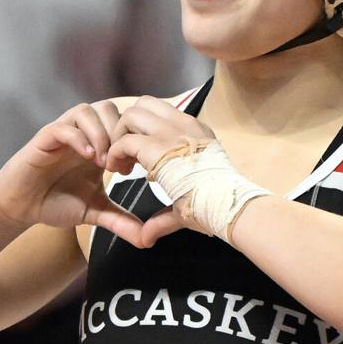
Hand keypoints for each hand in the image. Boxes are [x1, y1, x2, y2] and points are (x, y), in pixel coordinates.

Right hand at [0, 101, 146, 247]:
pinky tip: (88, 158)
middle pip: (109, 109)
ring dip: (100, 133)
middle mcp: (82, 134)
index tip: (136, 170)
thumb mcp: (95, 212)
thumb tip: (147, 240)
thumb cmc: (56, 203)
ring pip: (87, 110)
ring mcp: (63, 133)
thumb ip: (120, 221)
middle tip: (120, 164)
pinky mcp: (44, 139)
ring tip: (104, 162)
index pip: (123, 122)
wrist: (20, 206)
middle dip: (119, 133)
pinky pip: (63, 127)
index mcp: (98, 145)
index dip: (133, 141)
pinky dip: (79, 138)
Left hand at [107, 97, 218, 245]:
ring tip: (120, 164)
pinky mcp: (157, 147)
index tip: (141, 159)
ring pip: (132, 115)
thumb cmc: (216, 205)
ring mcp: (172, 132)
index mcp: (196, 131)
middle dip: (129, 126)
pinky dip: (115, 154)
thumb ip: (164, 214)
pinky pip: (125, 141)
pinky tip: (116, 171)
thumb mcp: (189, 198)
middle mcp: (185, 124)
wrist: (227, 205)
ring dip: (119, 136)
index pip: (164, 113)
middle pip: (144, 104)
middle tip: (128, 156)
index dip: (146, 130)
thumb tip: (146, 238)